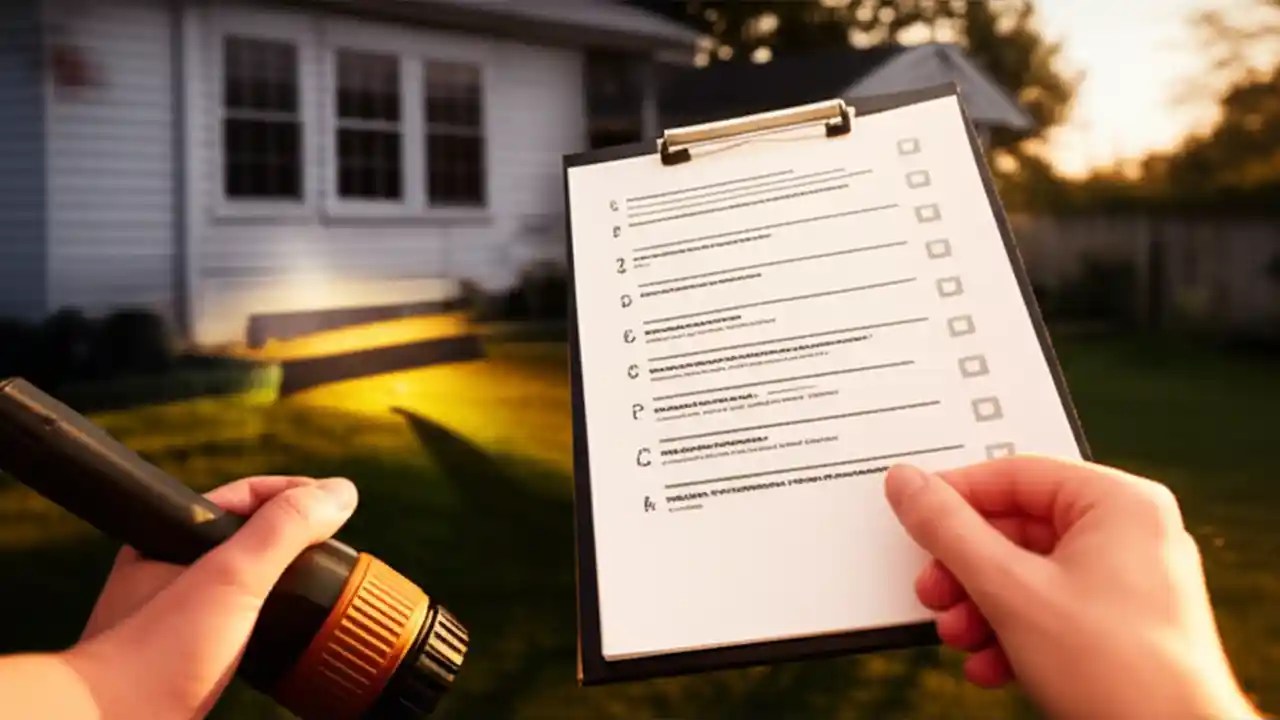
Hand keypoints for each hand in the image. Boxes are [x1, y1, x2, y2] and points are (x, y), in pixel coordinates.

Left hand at [66, 475, 357, 718]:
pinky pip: (246, 627)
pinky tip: (291, 641)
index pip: (248, 495)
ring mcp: (181, 617)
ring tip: (326, 595)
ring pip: (250, 585)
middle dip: (300, 542)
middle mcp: (172, 572)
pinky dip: (276, 627)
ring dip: (290, 588)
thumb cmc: (158, 655)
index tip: (340, 506)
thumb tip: (341, 490)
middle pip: (252, 538)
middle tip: (341, 553)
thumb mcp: (232, 576)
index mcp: (169, 539)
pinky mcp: (191, 658)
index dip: (298, 493)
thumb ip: (284, 530)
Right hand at [885, 456, 1258, 719]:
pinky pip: (1051, 609)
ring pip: (1028, 574)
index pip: (1017, 473)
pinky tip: (991, 662)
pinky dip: (1013, 631)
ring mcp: (1130, 582)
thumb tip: (908, 484)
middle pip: (1017, 528)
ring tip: (961, 635)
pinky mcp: (1122, 626)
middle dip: (966, 570)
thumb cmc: (1119, 671)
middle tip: (935, 591)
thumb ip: (949, 530)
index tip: (914, 514)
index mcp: (1120, 504)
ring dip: (981, 606)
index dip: (956, 495)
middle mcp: (1130, 534)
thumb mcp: (1010, 590)